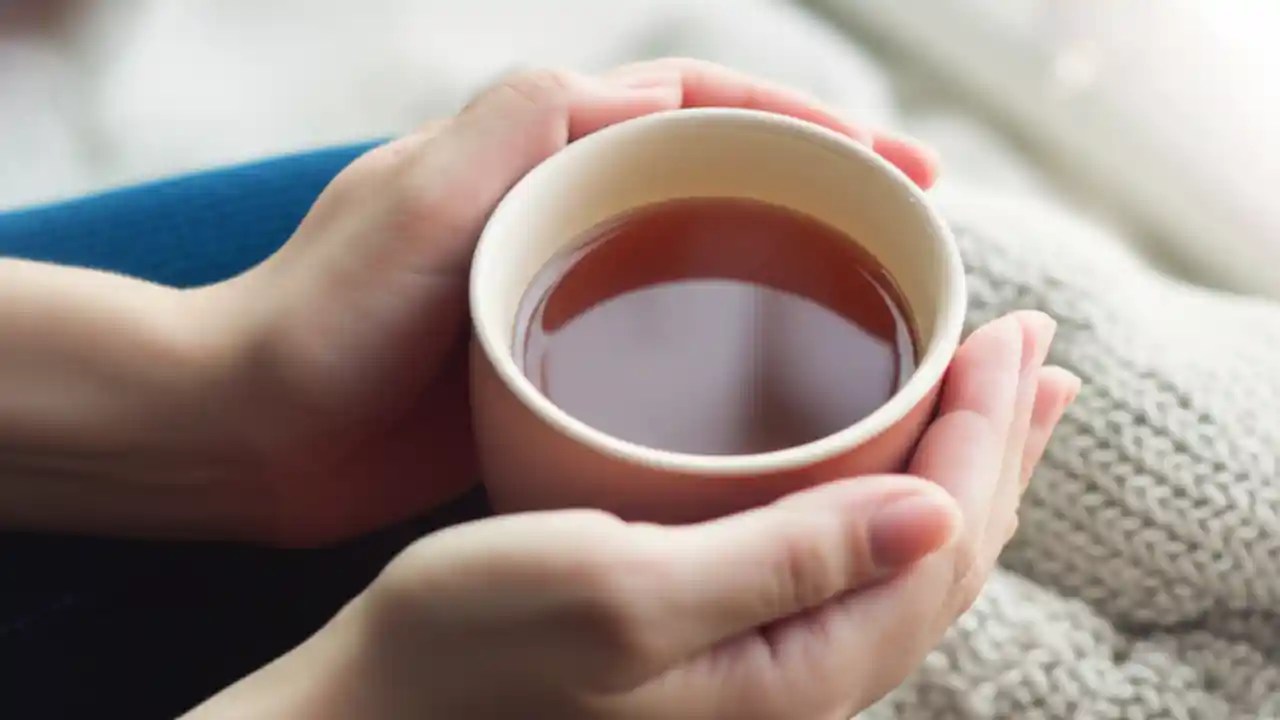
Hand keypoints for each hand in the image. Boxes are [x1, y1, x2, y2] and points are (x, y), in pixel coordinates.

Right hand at [186, 312, 1078, 718]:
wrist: (381, 710)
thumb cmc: (471, 645)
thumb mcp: (621, 590)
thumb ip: (783, 561)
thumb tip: (933, 512)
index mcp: (790, 671)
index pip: (942, 543)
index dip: (989, 436)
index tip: (1009, 335)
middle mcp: (795, 680)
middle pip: (944, 557)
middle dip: (999, 448)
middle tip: (1036, 352)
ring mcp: (759, 665)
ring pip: (901, 560)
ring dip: (958, 469)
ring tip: (996, 401)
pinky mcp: (718, 642)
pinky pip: (846, 565)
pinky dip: (890, 495)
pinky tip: (887, 463)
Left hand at [198, 58, 941, 545]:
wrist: (249, 431)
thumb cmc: (318, 317)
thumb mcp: (418, 203)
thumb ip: (516, 129)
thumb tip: (616, 83)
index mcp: (538, 149)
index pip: (698, 107)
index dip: (804, 125)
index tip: (896, 168)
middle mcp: (558, 203)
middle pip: (717, 175)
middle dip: (818, 190)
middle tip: (910, 236)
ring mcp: (559, 283)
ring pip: (699, 256)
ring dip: (783, 267)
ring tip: (868, 309)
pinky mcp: (551, 359)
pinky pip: (659, 339)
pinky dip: (723, 349)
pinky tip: (770, 393)